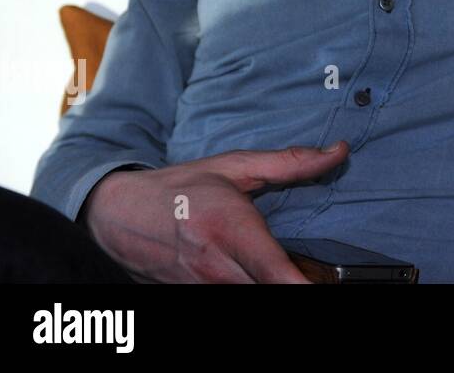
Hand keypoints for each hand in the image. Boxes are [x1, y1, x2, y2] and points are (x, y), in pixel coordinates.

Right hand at [82, 142, 349, 282]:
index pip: (273, 271)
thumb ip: (291, 164)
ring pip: (247, 298)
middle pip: (266, 290)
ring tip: (283, 271)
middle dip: (290, 283)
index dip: (299, 285)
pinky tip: (248, 274)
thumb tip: (339, 152)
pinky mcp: (187, 301)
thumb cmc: (179, 187)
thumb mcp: (234, 167)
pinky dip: (244, 288)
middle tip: (313, 274)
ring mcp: (197, 290)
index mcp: (228, 228)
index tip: (322, 286)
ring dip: (266, 284)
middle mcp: (212, 267)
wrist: (114, 215)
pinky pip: (225, 300)